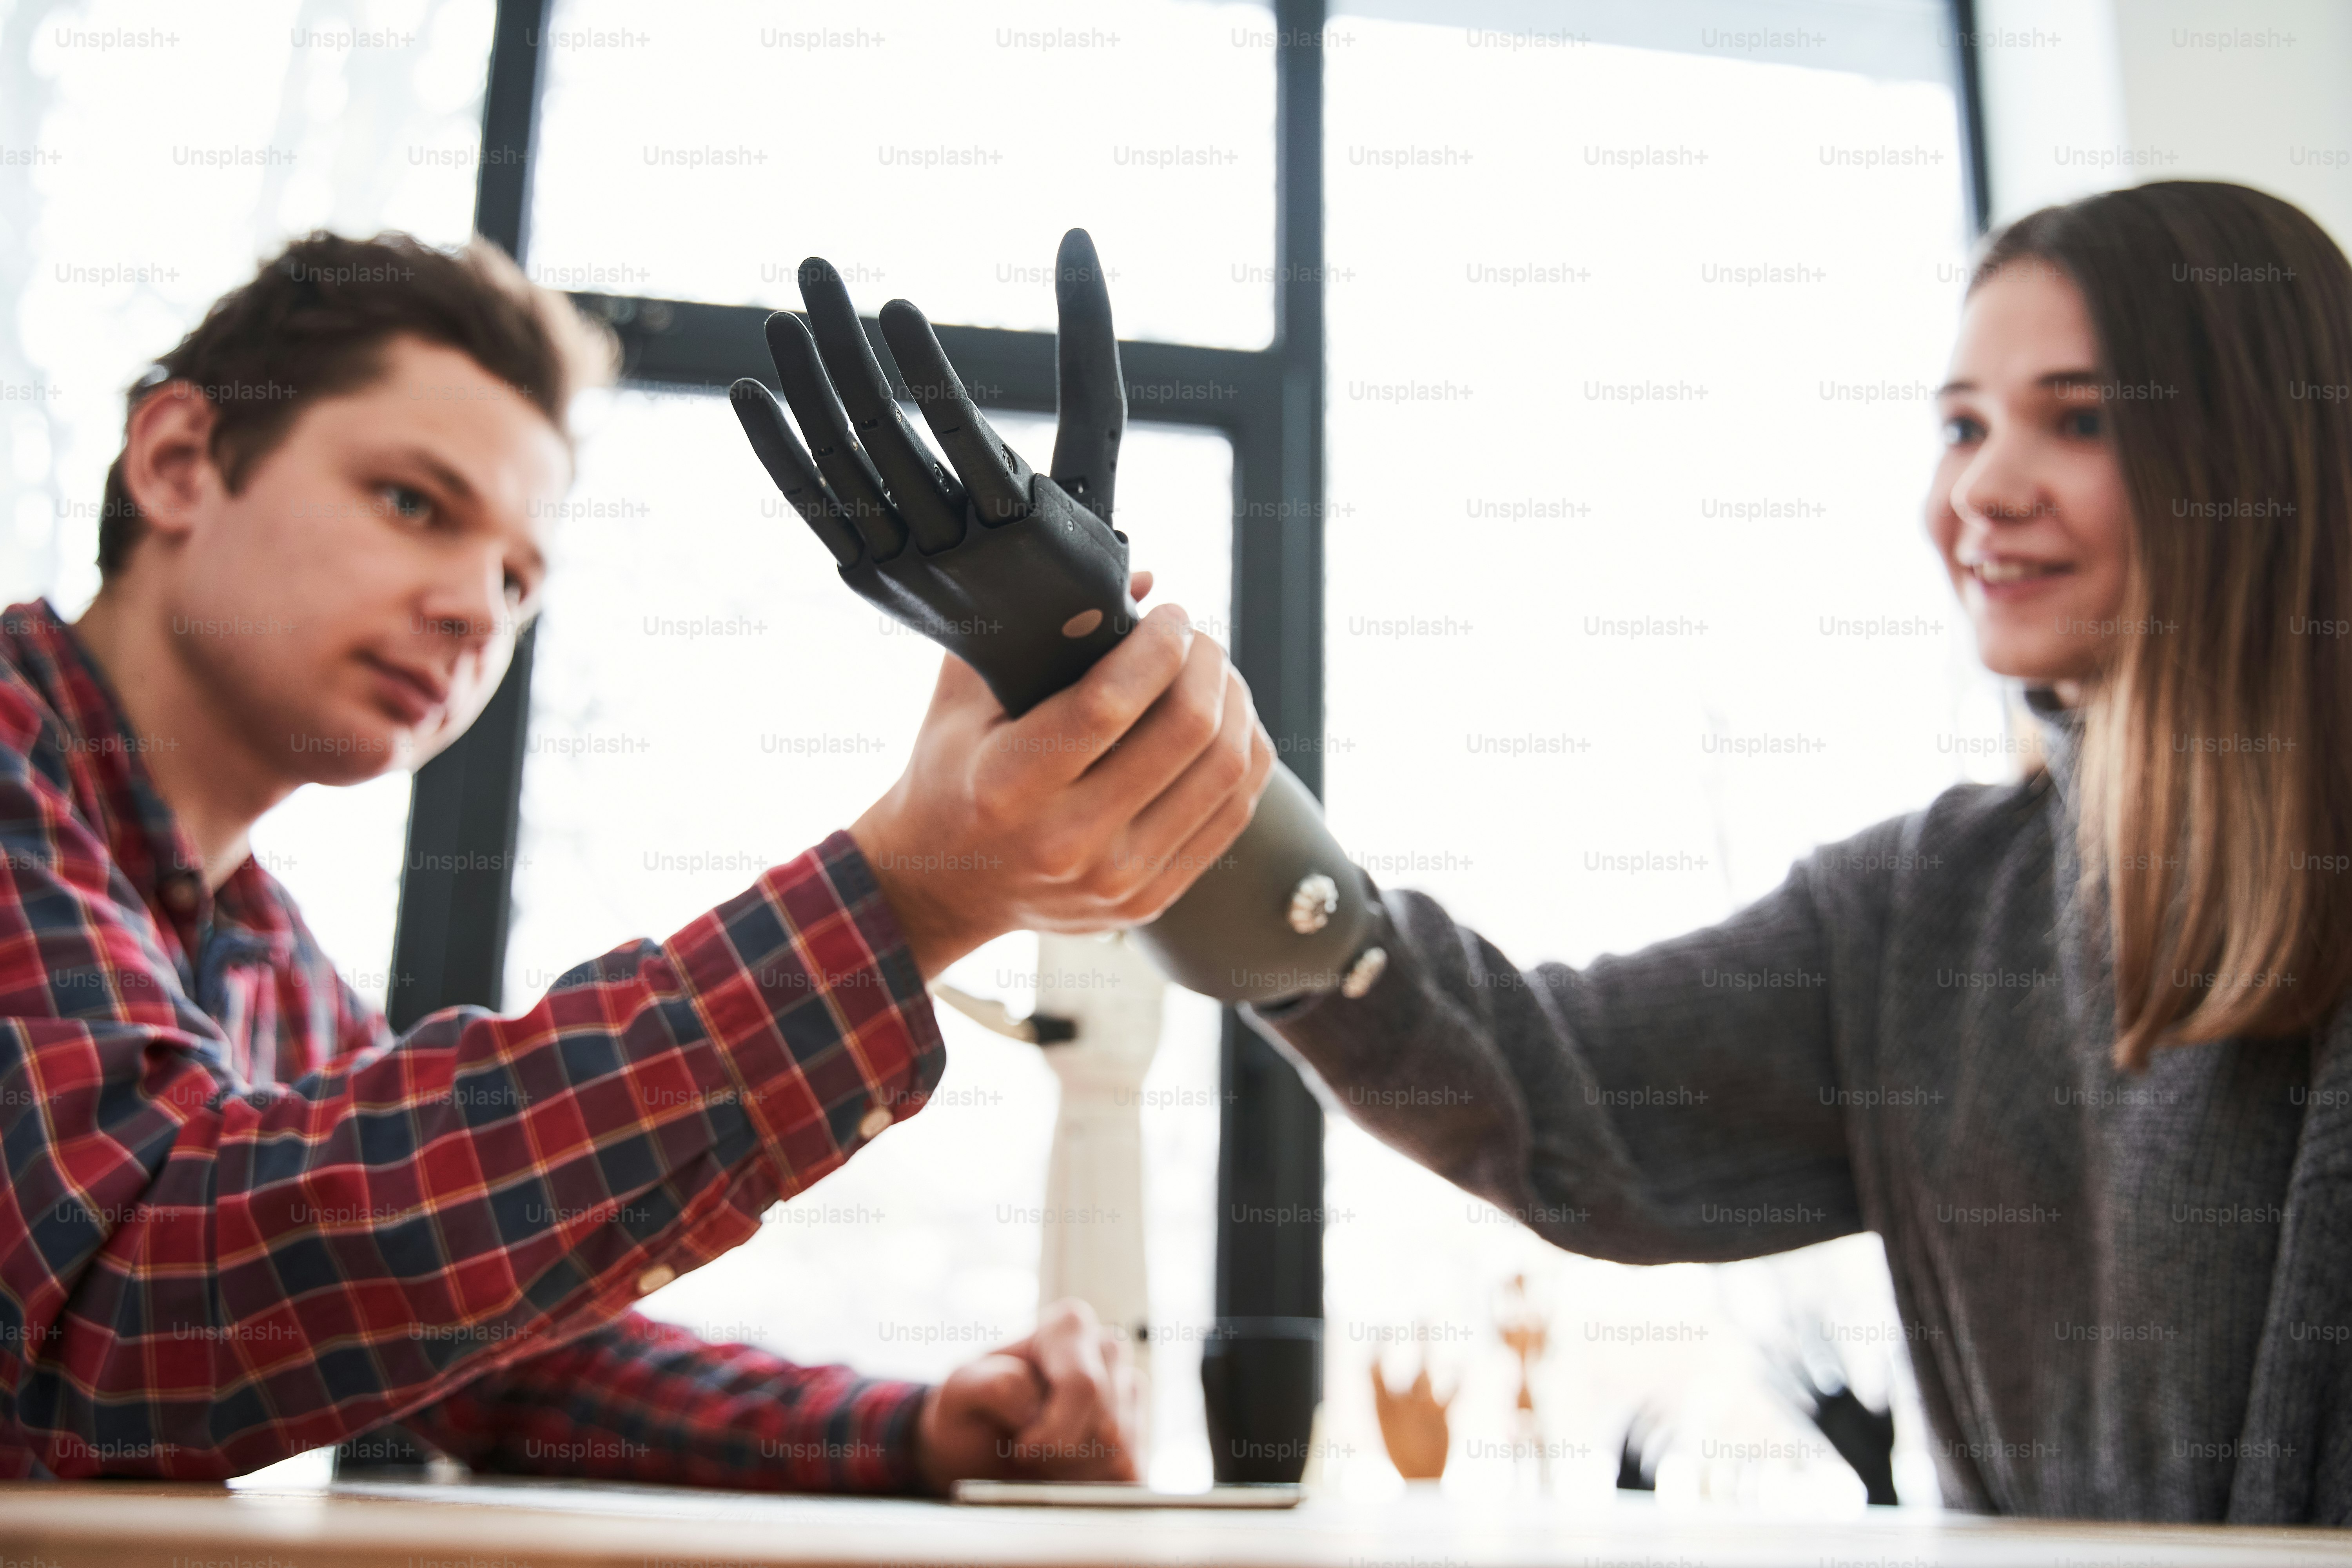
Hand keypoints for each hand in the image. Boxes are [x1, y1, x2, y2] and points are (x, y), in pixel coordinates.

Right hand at [851, 594, 1272, 978]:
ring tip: (1215, 675)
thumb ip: (1033, 632)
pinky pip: (1233, 813)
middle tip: (1197, 637)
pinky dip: (1244, 755)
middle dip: (1208, 662)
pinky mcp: (1151, 900)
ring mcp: (1117, 880)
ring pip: (1226, 771)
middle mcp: (1067, 841)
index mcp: (1009, 786)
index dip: (1158, 642)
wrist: (945, 888)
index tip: (1169, 613)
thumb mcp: (964, 697)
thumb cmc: (951, 774)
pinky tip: (1227, 723)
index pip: (1111, 702)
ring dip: (1235, 704)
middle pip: (1188, 732)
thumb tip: (1139, 580)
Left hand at [912, 1298, 1141, 1492]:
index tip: (1020, 1446)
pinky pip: (1131, 1471)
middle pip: (1105, 1423)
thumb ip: (992, 1384)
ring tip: (1043, 1457)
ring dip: (1073, 1470)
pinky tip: (1065, 1472)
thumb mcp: (960, 1390)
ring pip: (1119, 1450)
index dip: (1052, 1431)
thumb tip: (1034, 1402)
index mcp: (1068, 1327)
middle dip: (1060, 1453)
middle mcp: (1106, 1350)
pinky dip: (1094, 1485)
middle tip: (1027, 1452)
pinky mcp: (1138, 1431)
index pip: (1084, 1386)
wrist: (978, 1445)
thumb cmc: (972, 1410)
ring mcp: (1128, 1390)